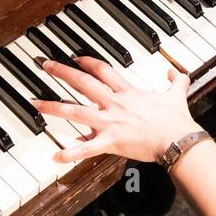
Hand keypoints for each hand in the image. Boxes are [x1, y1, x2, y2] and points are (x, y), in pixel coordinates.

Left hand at [31, 57, 199, 163]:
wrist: (178, 139)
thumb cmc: (177, 120)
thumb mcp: (177, 95)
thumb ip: (176, 81)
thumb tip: (176, 72)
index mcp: (128, 92)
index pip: (103, 71)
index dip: (88, 62)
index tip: (75, 58)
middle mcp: (115, 104)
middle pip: (83, 83)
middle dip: (62, 73)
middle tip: (45, 65)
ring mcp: (110, 123)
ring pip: (76, 112)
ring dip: (54, 107)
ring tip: (36, 104)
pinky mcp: (111, 142)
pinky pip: (87, 149)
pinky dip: (70, 153)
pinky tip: (55, 156)